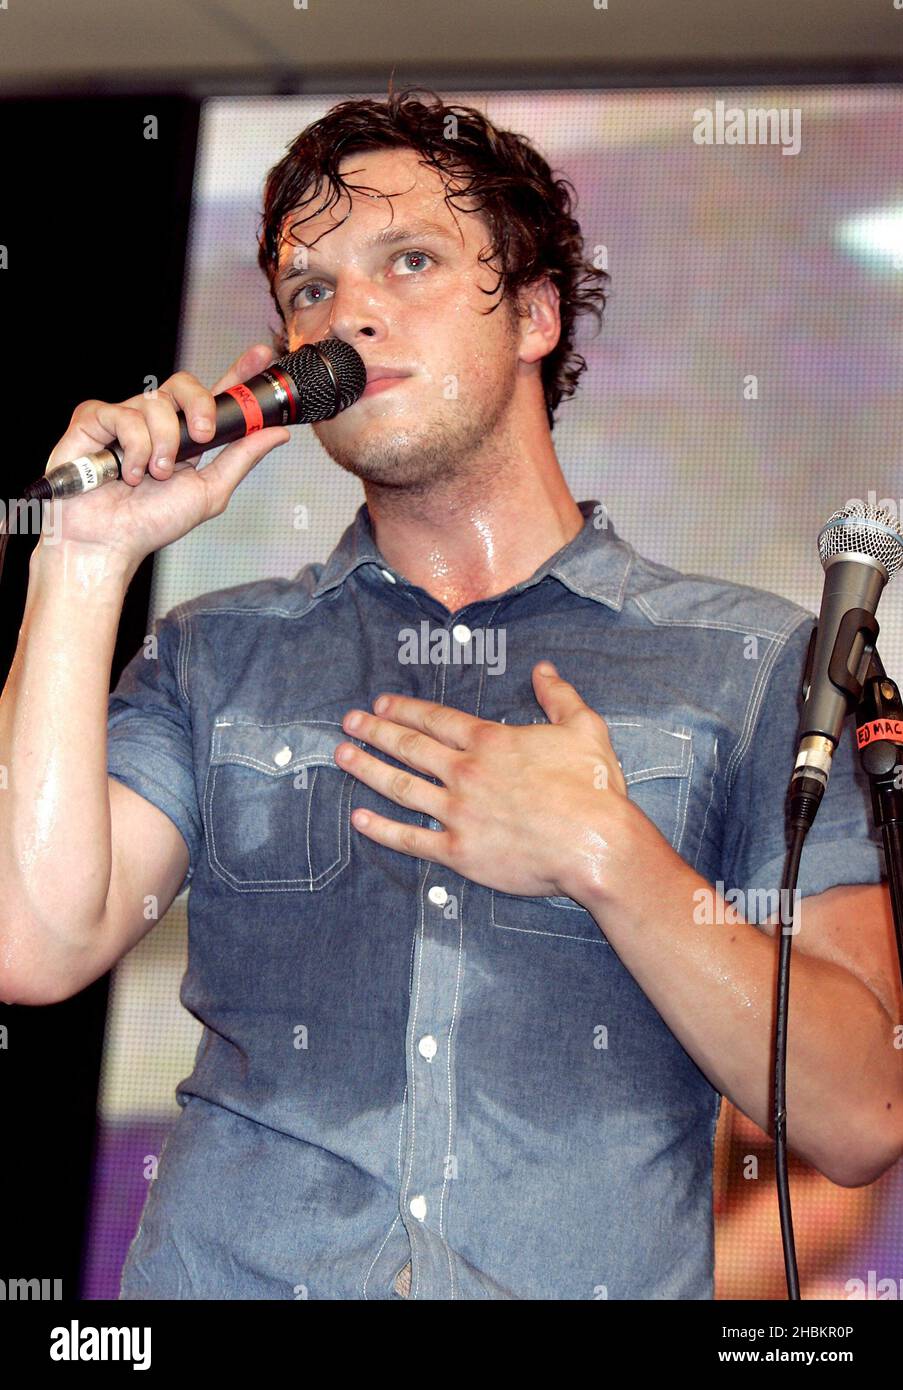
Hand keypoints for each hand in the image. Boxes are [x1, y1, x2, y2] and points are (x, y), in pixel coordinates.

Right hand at [36, 344, 290, 569]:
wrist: (108, 541)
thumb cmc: (151, 523)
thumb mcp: (209, 492)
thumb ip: (240, 458)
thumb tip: (277, 433)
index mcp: (187, 438)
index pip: (214, 397)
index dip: (237, 373)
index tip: (262, 356)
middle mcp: (157, 423)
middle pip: (184, 384)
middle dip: (200, 406)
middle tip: (203, 437)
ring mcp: (125, 419)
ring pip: (156, 403)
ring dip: (161, 445)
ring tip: (151, 477)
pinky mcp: (93, 420)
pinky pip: (122, 414)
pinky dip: (132, 447)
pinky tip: (125, 472)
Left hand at [334, 660, 634, 905]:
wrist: (597, 845)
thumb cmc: (593, 788)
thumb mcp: (583, 727)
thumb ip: (559, 695)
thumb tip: (543, 669)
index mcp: (490, 741)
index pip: (435, 719)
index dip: (405, 709)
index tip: (381, 703)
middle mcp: (466, 772)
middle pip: (409, 747)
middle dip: (374, 731)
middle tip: (349, 722)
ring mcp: (458, 813)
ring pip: (401, 787)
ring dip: (367, 769)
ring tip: (341, 756)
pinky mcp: (459, 852)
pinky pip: (411, 839)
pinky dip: (382, 830)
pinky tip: (359, 819)